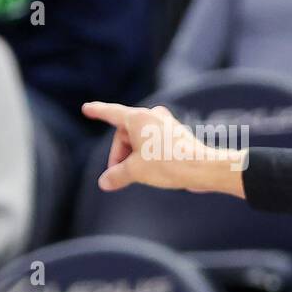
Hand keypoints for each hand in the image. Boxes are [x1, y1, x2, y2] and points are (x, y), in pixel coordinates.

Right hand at [80, 102, 245, 197]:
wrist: (204, 168)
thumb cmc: (168, 164)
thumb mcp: (136, 171)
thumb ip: (117, 175)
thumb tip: (105, 183)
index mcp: (138, 118)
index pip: (111, 113)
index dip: (98, 111)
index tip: (86, 109)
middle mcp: (153, 116)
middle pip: (125, 135)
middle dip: (120, 155)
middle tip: (120, 174)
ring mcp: (167, 125)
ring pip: (140, 141)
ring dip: (133, 157)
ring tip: (137, 175)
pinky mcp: (177, 136)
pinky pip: (154, 145)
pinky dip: (147, 156)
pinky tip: (151, 172)